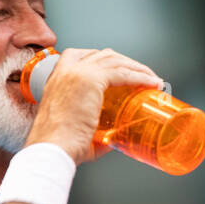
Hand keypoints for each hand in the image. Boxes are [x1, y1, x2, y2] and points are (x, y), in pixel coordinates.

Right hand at [25, 47, 162, 164]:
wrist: (52, 148)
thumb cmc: (60, 145)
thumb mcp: (75, 128)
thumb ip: (95, 129)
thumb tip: (113, 136)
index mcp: (57, 79)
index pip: (84, 56)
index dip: (106, 60)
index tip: (123, 69)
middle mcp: (66, 70)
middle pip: (104, 55)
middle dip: (127, 63)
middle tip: (143, 75)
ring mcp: (78, 72)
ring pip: (115, 60)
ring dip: (137, 68)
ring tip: (152, 79)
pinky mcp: (91, 80)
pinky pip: (123, 73)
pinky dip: (140, 77)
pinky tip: (151, 84)